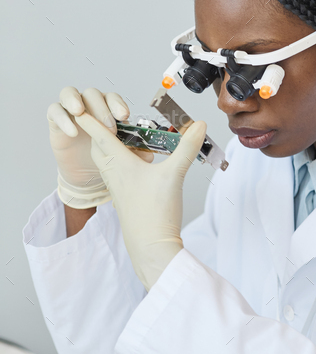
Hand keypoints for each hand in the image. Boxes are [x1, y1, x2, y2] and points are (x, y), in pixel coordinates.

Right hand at [48, 86, 152, 208]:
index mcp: (108, 109)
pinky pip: (55, 111)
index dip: (118, 104)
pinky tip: (72, 132)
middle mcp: (89, 105)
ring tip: (81, 114)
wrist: (85, 175)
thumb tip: (150, 155)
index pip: (113, 98)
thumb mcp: (122, 157)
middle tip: (108, 127)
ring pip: (70, 94)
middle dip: (101, 108)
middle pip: (93, 94)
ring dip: (76, 101)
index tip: (125, 117)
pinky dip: (63, 119)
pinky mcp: (55, 120)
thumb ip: (135, 153)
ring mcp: (71, 110)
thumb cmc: (105, 158)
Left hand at [74, 111, 206, 289]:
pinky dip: (122, 161)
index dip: (91, 119)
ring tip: (125, 137)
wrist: (150, 247)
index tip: (80, 107)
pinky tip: (137, 163)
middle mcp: (114, 174)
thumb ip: (187, 147)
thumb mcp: (174, 175)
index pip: (100, 135)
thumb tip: (198, 125)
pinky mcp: (125, 196)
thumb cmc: (155, 213)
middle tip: (110, 119)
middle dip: (101, 131)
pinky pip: (117, 172)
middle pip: (100, 146)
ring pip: (108, 160)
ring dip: (112, 146)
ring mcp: (118, 186)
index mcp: (119, 164)